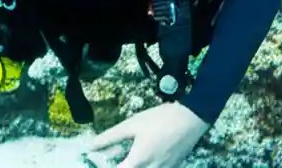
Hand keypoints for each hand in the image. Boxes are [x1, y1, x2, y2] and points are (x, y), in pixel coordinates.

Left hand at [85, 103, 209, 167]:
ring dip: (134, 166)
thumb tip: (90, 146)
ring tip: (130, 157)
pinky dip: (146, 166)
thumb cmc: (159, 120)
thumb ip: (110, 137)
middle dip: (121, 167)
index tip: (98, 164)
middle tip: (115, 159)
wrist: (190, 119)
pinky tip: (143, 156)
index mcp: (138, 162)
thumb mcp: (132, 125)